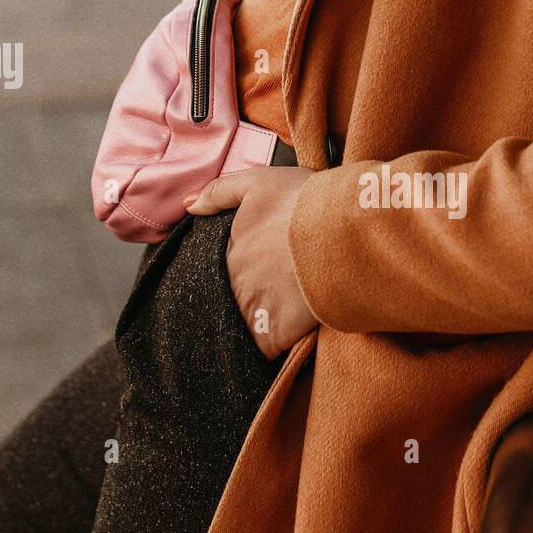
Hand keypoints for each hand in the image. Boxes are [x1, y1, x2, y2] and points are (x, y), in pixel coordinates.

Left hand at [185, 166, 317, 359]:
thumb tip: (188, 206)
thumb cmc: (306, 202)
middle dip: (251, 299)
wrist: (344, 231)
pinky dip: (273, 347)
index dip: (247, 271)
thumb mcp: (260, 183)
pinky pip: (265, 349)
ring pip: (248, 325)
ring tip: (287, 316)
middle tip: (281, 291)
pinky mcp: (274, 335)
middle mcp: (236, 283)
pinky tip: (290, 336)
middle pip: (235, 299)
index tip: (268, 268)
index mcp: (230, 251)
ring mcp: (254, 311)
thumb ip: (219, 193)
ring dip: (261, 324)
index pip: (225, 271)